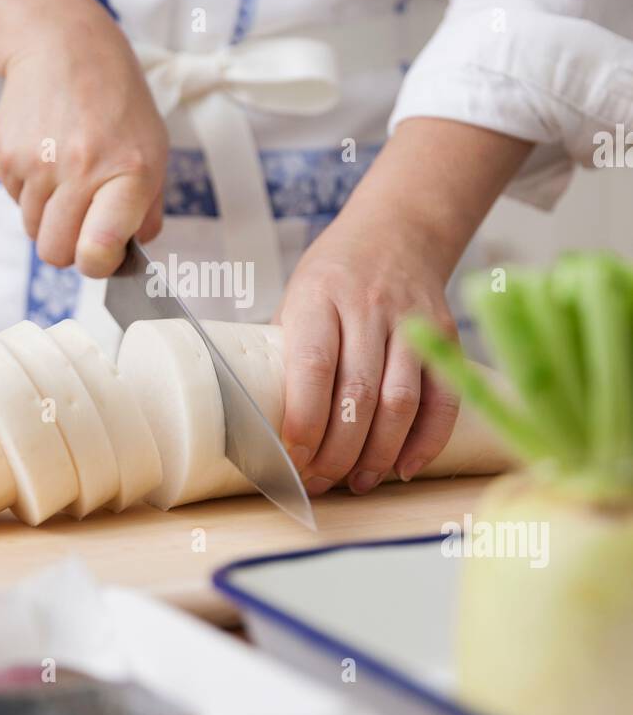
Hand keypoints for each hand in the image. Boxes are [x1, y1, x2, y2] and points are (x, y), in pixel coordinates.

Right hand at [0, 0, 167, 275]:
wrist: (63, 46)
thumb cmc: (117, 104)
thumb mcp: (154, 149)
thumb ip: (147, 209)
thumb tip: (127, 255)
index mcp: (128, 172)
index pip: (99, 246)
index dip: (98, 264)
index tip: (102, 255)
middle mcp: (80, 169)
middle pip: (56, 253)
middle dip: (69, 248)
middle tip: (83, 223)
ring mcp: (37, 162)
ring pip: (32, 231)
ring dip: (49, 217)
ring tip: (67, 176)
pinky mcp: (4, 154)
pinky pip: (14, 202)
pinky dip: (30, 192)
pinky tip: (47, 156)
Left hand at [277, 214, 459, 494]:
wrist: (397, 232)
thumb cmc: (334, 278)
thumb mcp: (297, 298)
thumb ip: (289, 355)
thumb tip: (268, 428)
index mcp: (320, 297)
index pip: (312, 365)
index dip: (304, 418)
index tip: (292, 457)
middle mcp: (368, 308)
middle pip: (357, 394)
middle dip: (337, 451)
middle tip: (319, 482)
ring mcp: (411, 322)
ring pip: (400, 402)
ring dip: (377, 454)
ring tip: (357, 482)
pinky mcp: (445, 336)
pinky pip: (443, 399)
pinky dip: (425, 441)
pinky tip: (402, 467)